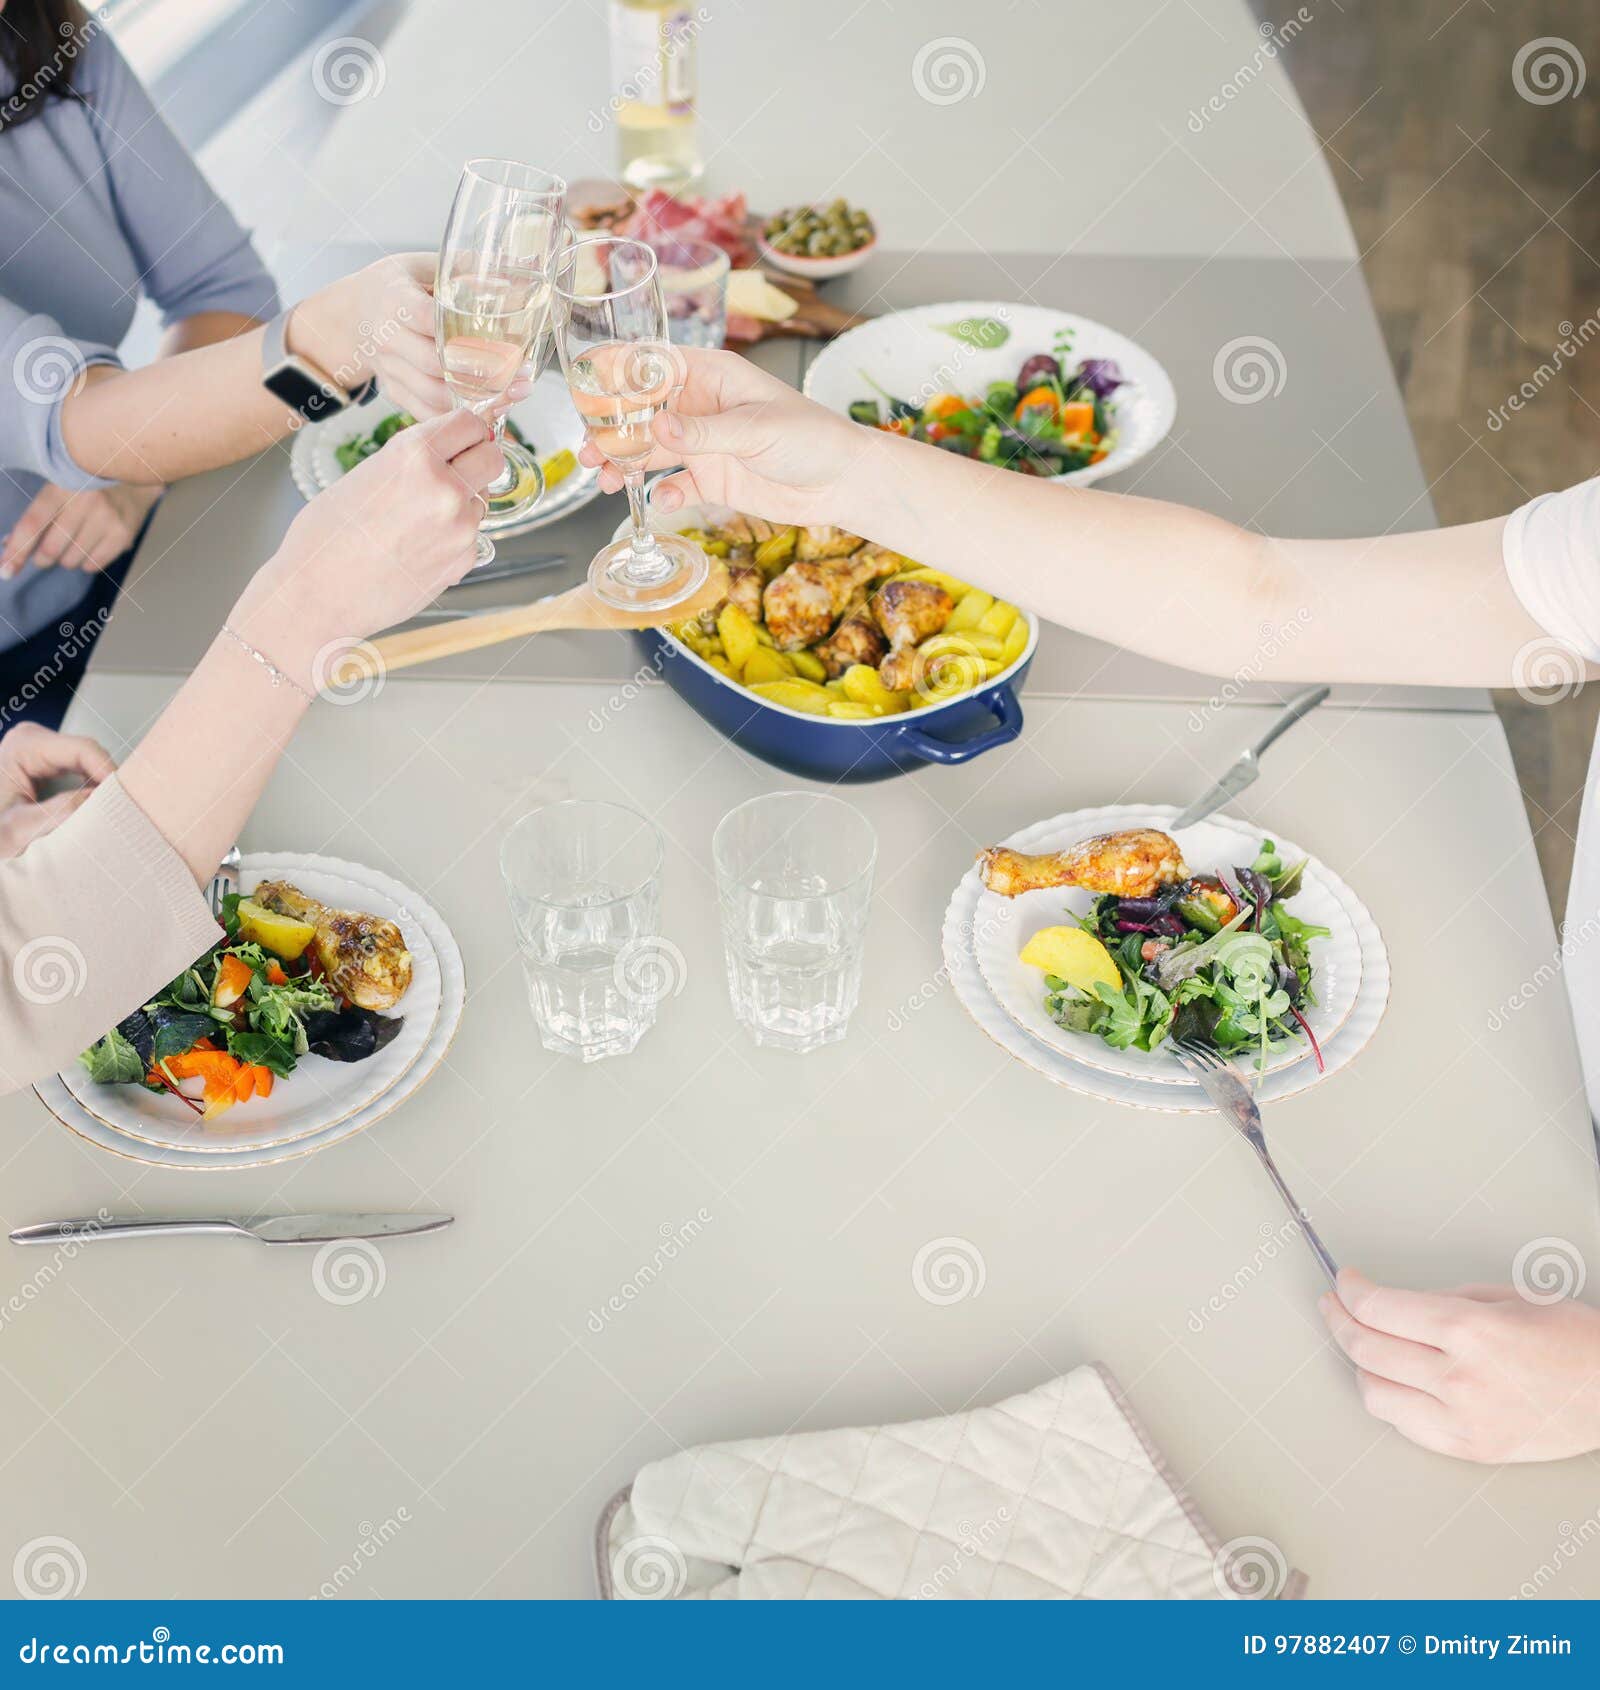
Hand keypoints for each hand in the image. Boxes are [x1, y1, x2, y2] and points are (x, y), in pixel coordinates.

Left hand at [0, 482, 161, 580]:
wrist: (130, 471)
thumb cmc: (85, 483)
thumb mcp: (58, 489)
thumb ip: (36, 516)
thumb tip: (9, 544)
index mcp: (61, 487)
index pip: (32, 524)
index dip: (17, 550)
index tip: (6, 571)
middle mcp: (84, 502)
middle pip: (51, 549)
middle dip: (43, 558)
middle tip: (46, 554)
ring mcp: (106, 519)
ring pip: (72, 560)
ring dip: (66, 559)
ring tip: (75, 543)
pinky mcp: (122, 534)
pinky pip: (93, 564)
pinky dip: (85, 562)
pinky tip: (90, 547)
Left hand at [0, 722, 115, 857]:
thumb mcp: (18, 827)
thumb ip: (57, 813)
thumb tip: (99, 802)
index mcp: (23, 746)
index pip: (81, 749)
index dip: (108, 771)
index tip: (124, 796)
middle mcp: (33, 740)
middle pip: (88, 754)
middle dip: (107, 780)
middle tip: (122, 807)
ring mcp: (41, 750)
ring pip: (88, 762)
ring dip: (101, 785)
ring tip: (113, 808)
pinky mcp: (47, 763)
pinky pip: (81, 770)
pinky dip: (92, 788)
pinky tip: (99, 806)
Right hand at [227, 409, 502, 688]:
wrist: (318, 594)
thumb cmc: (328, 535)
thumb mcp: (368, 473)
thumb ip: (414, 460)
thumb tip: (451, 453)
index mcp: (415, 453)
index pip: (471, 422)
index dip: (469, 430)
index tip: (464, 438)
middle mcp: (445, 486)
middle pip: (493, 457)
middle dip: (478, 461)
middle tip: (457, 472)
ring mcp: (460, 526)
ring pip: (483, 499)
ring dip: (464, 503)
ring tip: (418, 520)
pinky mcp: (464, 560)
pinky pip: (472, 536)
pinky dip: (454, 538)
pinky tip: (418, 548)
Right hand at [292, 255, 531, 422]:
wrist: (355, 312)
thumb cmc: (399, 285)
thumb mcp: (426, 264)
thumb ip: (471, 266)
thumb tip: (527, 261)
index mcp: (394, 298)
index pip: (427, 319)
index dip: (466, 337)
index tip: (507, 347)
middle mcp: (387, 336)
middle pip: (434, 364)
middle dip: (483, 376)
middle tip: (523, 378)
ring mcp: (388, 368)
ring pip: (434, 394)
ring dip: (477, 402)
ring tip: (515, 395)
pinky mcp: (393, 391)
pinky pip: (427, 413)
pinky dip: (459, 417)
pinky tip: (490, 411)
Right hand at [576, 348, 864, 526]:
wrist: (842, 482)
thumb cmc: (811, 437)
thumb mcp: (756, 429)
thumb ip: (705, 431)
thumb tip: (657, 425)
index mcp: (712, 375)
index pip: (654, 363)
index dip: (617, 369)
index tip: (585, 380)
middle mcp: (701, 407)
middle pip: (642, 411)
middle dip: (612, 427)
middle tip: (588, 445)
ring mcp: (704, 444)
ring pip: (651, 450)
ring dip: (624, 463)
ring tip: (603, 477)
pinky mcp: (712, 480)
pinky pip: (675, 485)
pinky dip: (662, 494)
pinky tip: (659, 501)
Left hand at [1321, 1268, 1599, 1462]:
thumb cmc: (1574, 1342)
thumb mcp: (1505, 1298)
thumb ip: (1446, 1301)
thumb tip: (1399, 1305)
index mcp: (1467, 1330)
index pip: (1377, 1308)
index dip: (1349, 1290)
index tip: (1344, 1280)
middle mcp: (1458, 1377)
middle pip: (1365, 1347)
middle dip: (1339, 1318)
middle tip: (1334, 1304)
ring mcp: (1462, 1420)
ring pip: (1374, 1392)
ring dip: (1359, 1362)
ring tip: (1362, 1344)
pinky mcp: (1470, 1449)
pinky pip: (1405, 1425)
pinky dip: (1389, 1399)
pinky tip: (1392, 1380)